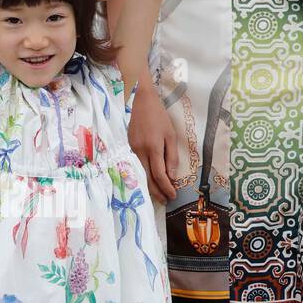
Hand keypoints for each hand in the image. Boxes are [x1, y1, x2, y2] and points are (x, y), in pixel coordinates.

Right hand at [128, 81, 179, 204]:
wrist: (141, 101)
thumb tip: (172, 176)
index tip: (173, 195)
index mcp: (153, 147)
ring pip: (141, 173)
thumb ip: (171, 156)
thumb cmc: (159, 116)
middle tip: (166, 200)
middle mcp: (140, 151)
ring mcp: (132, 150)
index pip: (159, 175)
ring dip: (150, 186)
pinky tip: (150, 180)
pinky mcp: (129, 147)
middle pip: (148, 178)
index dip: (167, 187)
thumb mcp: (171, 135)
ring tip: (159, 194)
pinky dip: (145, 175)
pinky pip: (137, 165)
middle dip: (157, 192)